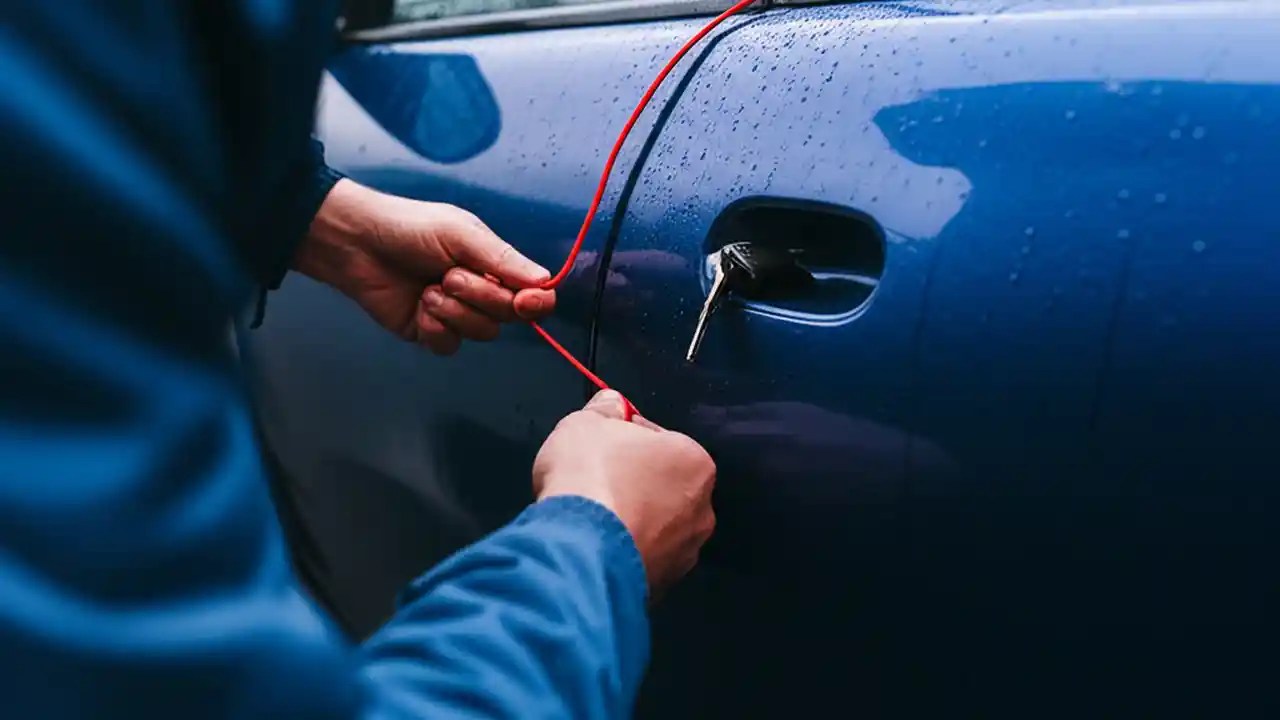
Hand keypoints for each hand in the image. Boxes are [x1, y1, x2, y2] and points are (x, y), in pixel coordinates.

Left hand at [295, 179, 555, 354]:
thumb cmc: (408, 227)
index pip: (533, 293)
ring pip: (481, 332)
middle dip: (481, 298)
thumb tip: (545, 283)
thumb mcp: (461, 234)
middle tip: (449, 276)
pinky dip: (435, 327)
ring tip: (427, 289)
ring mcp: (456, 314)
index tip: (526, 301)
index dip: (534, 302)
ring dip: (454, 311)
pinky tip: (418, 307)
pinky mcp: (431, 332)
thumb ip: (503, 260)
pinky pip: (449, 345)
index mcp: (494, 264)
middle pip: (509, 316)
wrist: (356, 244)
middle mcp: (481, 291)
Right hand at [533, 390, 716, 597]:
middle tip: (595, 482)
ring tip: (592, 520)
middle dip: (634, 484)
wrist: (579, 549)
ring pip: (655, 528)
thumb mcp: (586, 422)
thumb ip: (605, 409)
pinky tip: (594, 547)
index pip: (660, 441)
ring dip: (631, 522)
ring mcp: (684, 555)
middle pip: (662, 487)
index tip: (601, 445)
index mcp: (695, 463)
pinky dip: (622, 553)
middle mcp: (701, 511)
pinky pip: (640, 560)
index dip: (626, 439)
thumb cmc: (590, 475)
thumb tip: (612, 403)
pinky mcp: (662, 589)